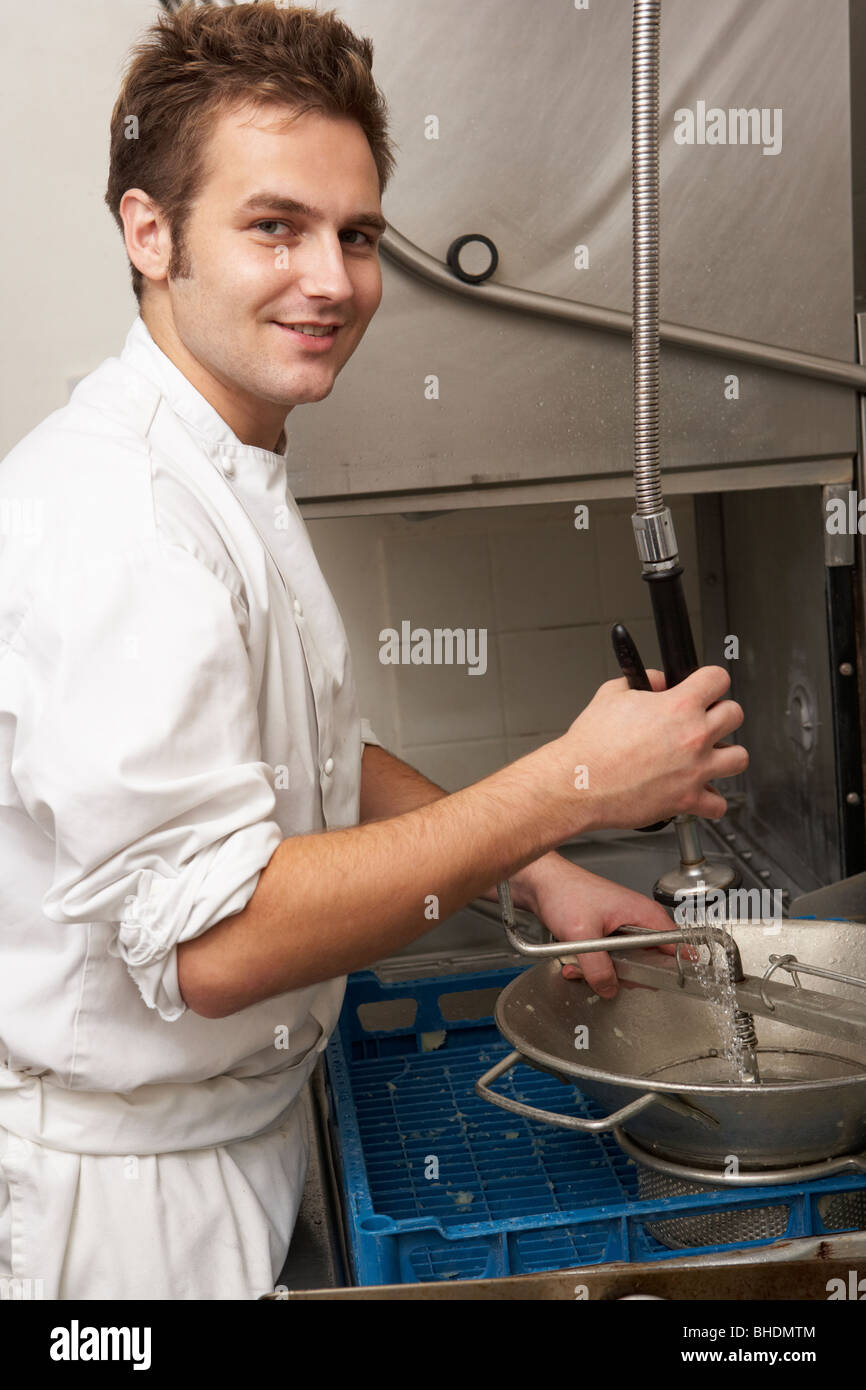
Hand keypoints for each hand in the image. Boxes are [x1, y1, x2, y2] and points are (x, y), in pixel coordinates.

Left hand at [524, 853, 677, 998]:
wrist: (540, 882)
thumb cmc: (564, 891)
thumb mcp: (582, 934)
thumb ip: (598, 967)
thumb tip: (609, 988)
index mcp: (645, 914)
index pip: (678, 946)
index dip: (673, 968)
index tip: (658, 982)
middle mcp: (638, 921)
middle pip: (650, 963)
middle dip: (625, 975)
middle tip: (604, 975)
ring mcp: (623, 929)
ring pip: (625, 965)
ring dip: (602, 972)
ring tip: (581, 966)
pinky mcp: (607, 935)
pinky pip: (608, 960)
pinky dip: (591, 966)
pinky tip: (575, 965)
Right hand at [544, 665, 747, 835]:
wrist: (578, 782)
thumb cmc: (590, 744)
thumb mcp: (612, 694)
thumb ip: (643, 681)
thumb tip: (658, 681)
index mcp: (678, 706)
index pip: (718, 679)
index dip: (711, 680)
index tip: (708, 686)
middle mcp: (694, 736)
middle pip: (736, 715)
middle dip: (721, 714)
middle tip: (706, 720)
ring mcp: (695, 770)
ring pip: (739, 758)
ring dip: (726, 755)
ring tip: (708, 756)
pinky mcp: (687, 800)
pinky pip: (719, 804)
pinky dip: (711, 800)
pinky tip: (698, 791)